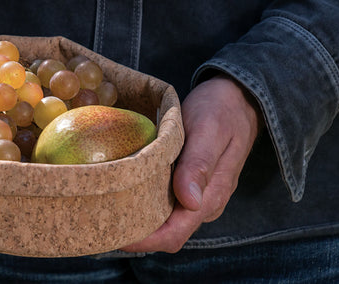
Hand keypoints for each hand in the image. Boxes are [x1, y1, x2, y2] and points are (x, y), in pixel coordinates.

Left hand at [121, 74, 260, 252]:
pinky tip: (124, 192)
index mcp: (211, 196)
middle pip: (166, 234)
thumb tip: (189, 202)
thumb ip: (199, 166)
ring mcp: (198, 196)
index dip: (143, 240)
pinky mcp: (189, 186)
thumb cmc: (221, 110)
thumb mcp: (209, 131)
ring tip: (106, 209)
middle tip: (100, 222)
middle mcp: (204, 203)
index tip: (113, 235)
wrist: (238, 98)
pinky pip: (166, 205)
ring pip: (165, 222)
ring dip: (139, 221)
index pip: (174, 234)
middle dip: (135, 234)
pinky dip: (145, 205)